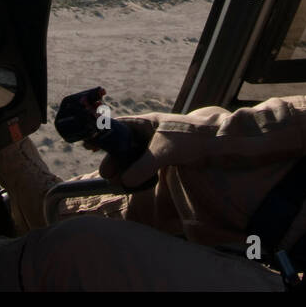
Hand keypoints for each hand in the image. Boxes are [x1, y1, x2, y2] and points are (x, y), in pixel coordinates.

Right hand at [97, 113, 213, 189]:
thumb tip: (124, 182)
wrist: (217, 144)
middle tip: (106, 174)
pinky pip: (144, 166)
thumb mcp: (163, 152)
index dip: (102, 134)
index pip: (117, 126)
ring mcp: (156, 146)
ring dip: (123, 169)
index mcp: (145, 123)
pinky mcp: (164, 158)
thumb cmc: (190, 139)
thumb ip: (143, 167)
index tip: (88, 144)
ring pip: (132, 157)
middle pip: (123, 146)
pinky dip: (136, 174)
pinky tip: (132, 183)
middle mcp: (148, 133)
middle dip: (113, 159)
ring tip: (116, 182)